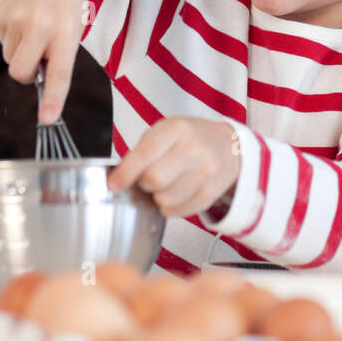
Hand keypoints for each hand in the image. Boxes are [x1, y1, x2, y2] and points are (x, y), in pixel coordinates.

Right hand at [0, 0, 87, 122]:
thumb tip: (38, 77)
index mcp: (66, 32)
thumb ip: (60, 50)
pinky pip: (3, 39)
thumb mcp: (73, 22)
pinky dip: (12, 33)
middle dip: (26, 73)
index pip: (60, 73)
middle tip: (38, 58)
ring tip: (35, 22)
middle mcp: (40, 27)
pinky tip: (24, 12)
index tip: (47, 119)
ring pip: (10, 57)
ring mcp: (17, 20)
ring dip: (21, 49)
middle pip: (21, 72)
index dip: (53, 99)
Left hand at [107, 117, 240, 217]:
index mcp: (176, 129)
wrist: (229, 146)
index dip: (125, 173)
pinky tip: (176, 193)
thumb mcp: (165, 131)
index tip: (113, 185)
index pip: (145, 154)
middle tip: (148, 179)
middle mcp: (194, 148)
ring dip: (157, 197)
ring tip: (166, 185)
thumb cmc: (189, 139)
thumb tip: (118, 179)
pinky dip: (170, 207)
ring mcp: (206, 171)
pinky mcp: (212, 192)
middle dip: (144, 184)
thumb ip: (142, 151)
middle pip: (154, 180)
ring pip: (165, 200)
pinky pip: (179, 212)